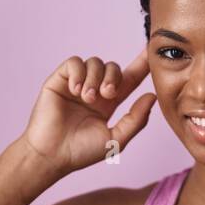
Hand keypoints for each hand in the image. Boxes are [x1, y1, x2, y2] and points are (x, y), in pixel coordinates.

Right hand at [20, 50, 157, 182]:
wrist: (52, 155)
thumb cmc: (81, 152)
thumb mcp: (116, 139)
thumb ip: (136, 119)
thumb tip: (152, 96)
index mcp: (109, 104)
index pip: (129, 79)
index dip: (141, 64)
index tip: (151, 50)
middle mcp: (94, 90)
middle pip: (113, 67)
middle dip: (114, 77)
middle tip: (107, 94)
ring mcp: (77, 84)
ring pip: (95, 62)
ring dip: (95, 78)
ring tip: (87, 98)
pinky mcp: (59, 80)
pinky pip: (74, 62)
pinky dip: (78, 73)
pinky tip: (76, 90)